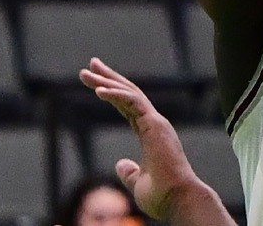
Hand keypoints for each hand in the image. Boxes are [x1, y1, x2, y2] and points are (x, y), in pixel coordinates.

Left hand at [79, 57, 202, 219]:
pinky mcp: (155, 125)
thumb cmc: (162, 194)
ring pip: (130, 93)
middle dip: (109, 77)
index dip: (113, 92)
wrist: (177, 199)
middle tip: (91, 64)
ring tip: (86, 73)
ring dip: (107, 81)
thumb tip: (121, 164)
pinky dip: (116, 94)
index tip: (97, 84)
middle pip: (129, 93)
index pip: (129, 106)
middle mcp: (155, 124)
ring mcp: (156, 122)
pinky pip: (133, 102)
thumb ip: (129, 171)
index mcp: (151, 134)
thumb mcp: (138, 182)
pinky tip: (98, 90)